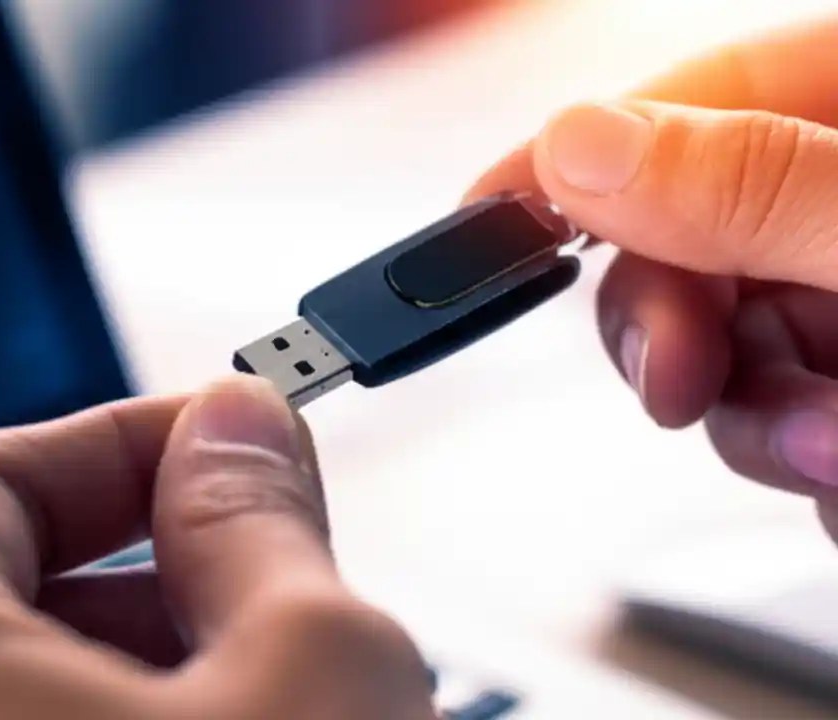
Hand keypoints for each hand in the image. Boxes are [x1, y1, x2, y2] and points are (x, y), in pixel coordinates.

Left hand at [0, 376, 434, 719]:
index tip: (229, 441)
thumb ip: (268, 529)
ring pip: (26, 694)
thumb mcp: (305, 684)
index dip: (125, 440)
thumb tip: (238, 428)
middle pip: (2, 592)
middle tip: (278, 589)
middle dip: (164, 574)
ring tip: (274, 697)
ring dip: (162, 672)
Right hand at [465, 20, 837, 541]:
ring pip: (731, 350)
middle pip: (688, 244)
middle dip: (681, 335)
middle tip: (684, 384)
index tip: (474, 223)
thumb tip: (579, 147)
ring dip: (759, 426)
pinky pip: (791, 417)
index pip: (683, 101)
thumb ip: (751, 186)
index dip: (567, 160)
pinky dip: (810, 467)